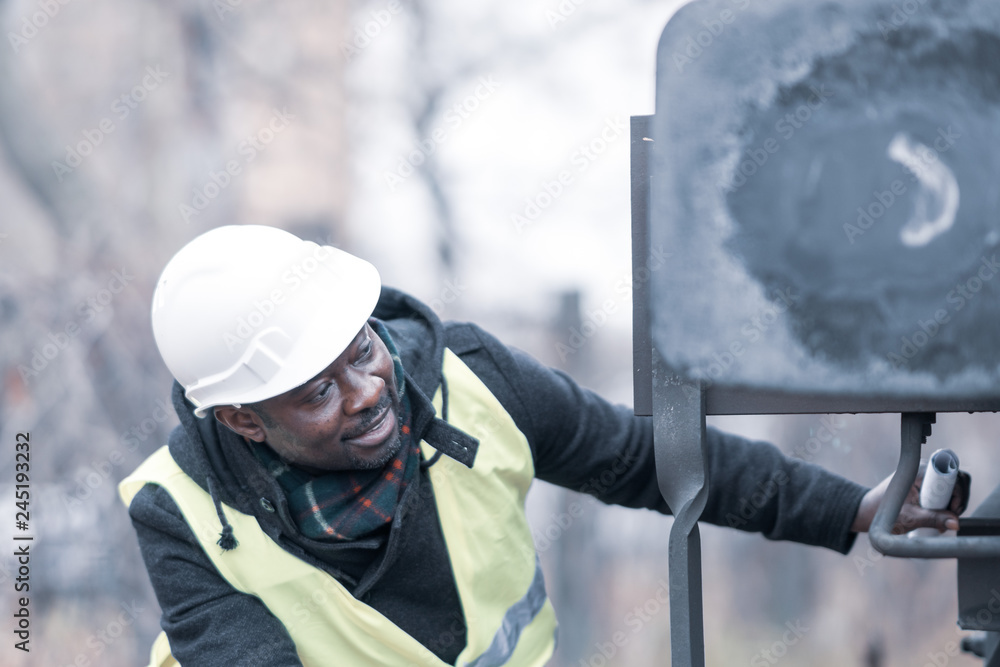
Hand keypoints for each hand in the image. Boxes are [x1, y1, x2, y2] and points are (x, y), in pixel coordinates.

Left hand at [850, 461, 970, 533]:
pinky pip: (943, 492)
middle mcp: (923, 469)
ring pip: (951, 488)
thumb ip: (933, 519)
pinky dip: (945, 505)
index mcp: (919, 471)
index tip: (954, 510)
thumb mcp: (911, 518)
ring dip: (951, 506)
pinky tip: (940, 518)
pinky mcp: (924, 485)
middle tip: (950, 519)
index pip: (951, 476)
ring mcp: (924, 476)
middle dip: (956, 502)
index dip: (958, 493)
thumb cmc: (886, 512)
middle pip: (954, 482)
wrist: (870, 512)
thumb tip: (956, 522)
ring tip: (943, 522)